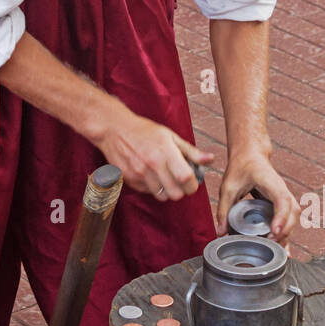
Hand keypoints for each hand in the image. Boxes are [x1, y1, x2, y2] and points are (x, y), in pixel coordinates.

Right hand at [95, 109, 213, 199]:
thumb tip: (210, 159)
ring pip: (162, 196)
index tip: (193, 182)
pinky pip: (148, 192)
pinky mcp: (130, 179)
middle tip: (180, 182)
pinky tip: (152, 176)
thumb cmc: (144, 130)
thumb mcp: (170, 136)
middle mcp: (152, 164)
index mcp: (165, 151)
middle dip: (182, 191)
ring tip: (166, 179)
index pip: (185, 178)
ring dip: (168, 191)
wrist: (115, 129)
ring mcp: (139, 174)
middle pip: (175, 193)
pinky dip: (153, 188)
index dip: (193, 185)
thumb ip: (191, 151)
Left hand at [217, 147, 299, 245]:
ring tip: (276, 250)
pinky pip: (288, 218)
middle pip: (292, 212)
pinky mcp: (281, 203)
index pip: (282, 200)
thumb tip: (220, 232)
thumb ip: (224, 210)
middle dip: (285, 230)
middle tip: (270, 244)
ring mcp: (284, 196)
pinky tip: (283, 249)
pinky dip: (286, 232)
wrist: (250, 155)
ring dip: (287, 233)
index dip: (281, 217)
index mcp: (270, 182)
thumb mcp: (228, 188)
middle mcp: (282, 190)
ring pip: (293, 217)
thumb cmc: (240, 168)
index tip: (274, 231)